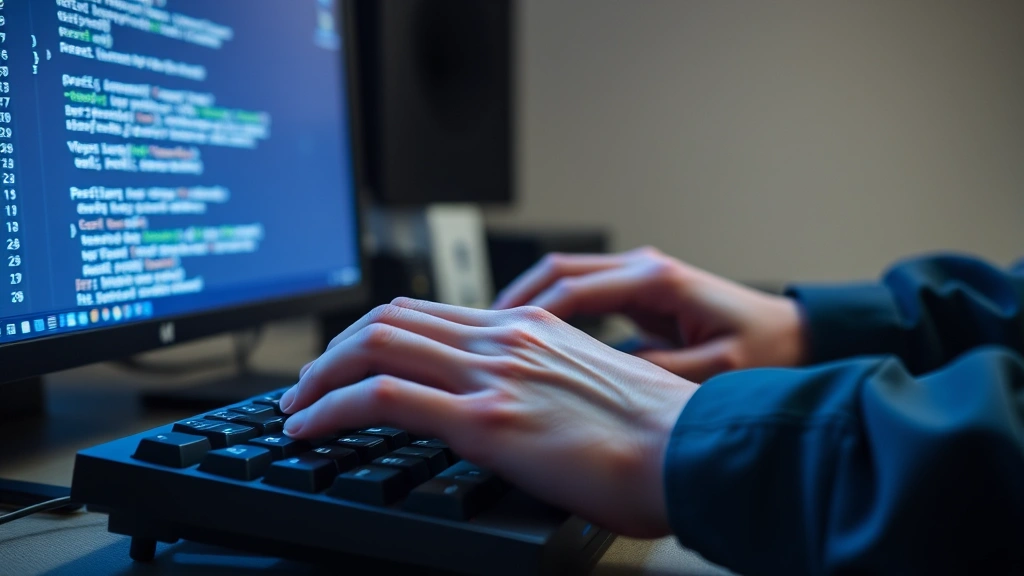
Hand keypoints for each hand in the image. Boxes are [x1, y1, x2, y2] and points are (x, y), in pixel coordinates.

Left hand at [280, 298, 698, 537]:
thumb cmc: (659, 432)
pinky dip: (331, 408)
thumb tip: (515, 403)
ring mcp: (492, 374)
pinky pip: (382, 399)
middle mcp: (504, 338)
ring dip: (321, 376)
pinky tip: (309, 428)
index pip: (428, 312)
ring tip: (296, 406)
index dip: (374, 332)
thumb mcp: (590, 386)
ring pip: (374, 349)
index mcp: (528, 328)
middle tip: (308, 382)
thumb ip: (542, 380)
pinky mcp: (486, 420)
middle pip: (390, 320)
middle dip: (334, 350)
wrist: (696, 450)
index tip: (351, 360)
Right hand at [492, 247, 806, 381]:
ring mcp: (641, 277)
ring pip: (566, 279)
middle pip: (559, 270)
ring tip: (497, 335)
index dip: (531, 313)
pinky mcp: (642, 294)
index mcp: (658, 280)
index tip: (498, 338)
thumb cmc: (766, 352)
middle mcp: (644, 269)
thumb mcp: (714, 373)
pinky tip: (537, 341)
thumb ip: (657, 376)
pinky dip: (555, 313)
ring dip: (531, 303)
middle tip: (480, 331)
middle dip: (517, 299)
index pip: (575, 287)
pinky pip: (584, 296)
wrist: (797, 338)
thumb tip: (603, 381)